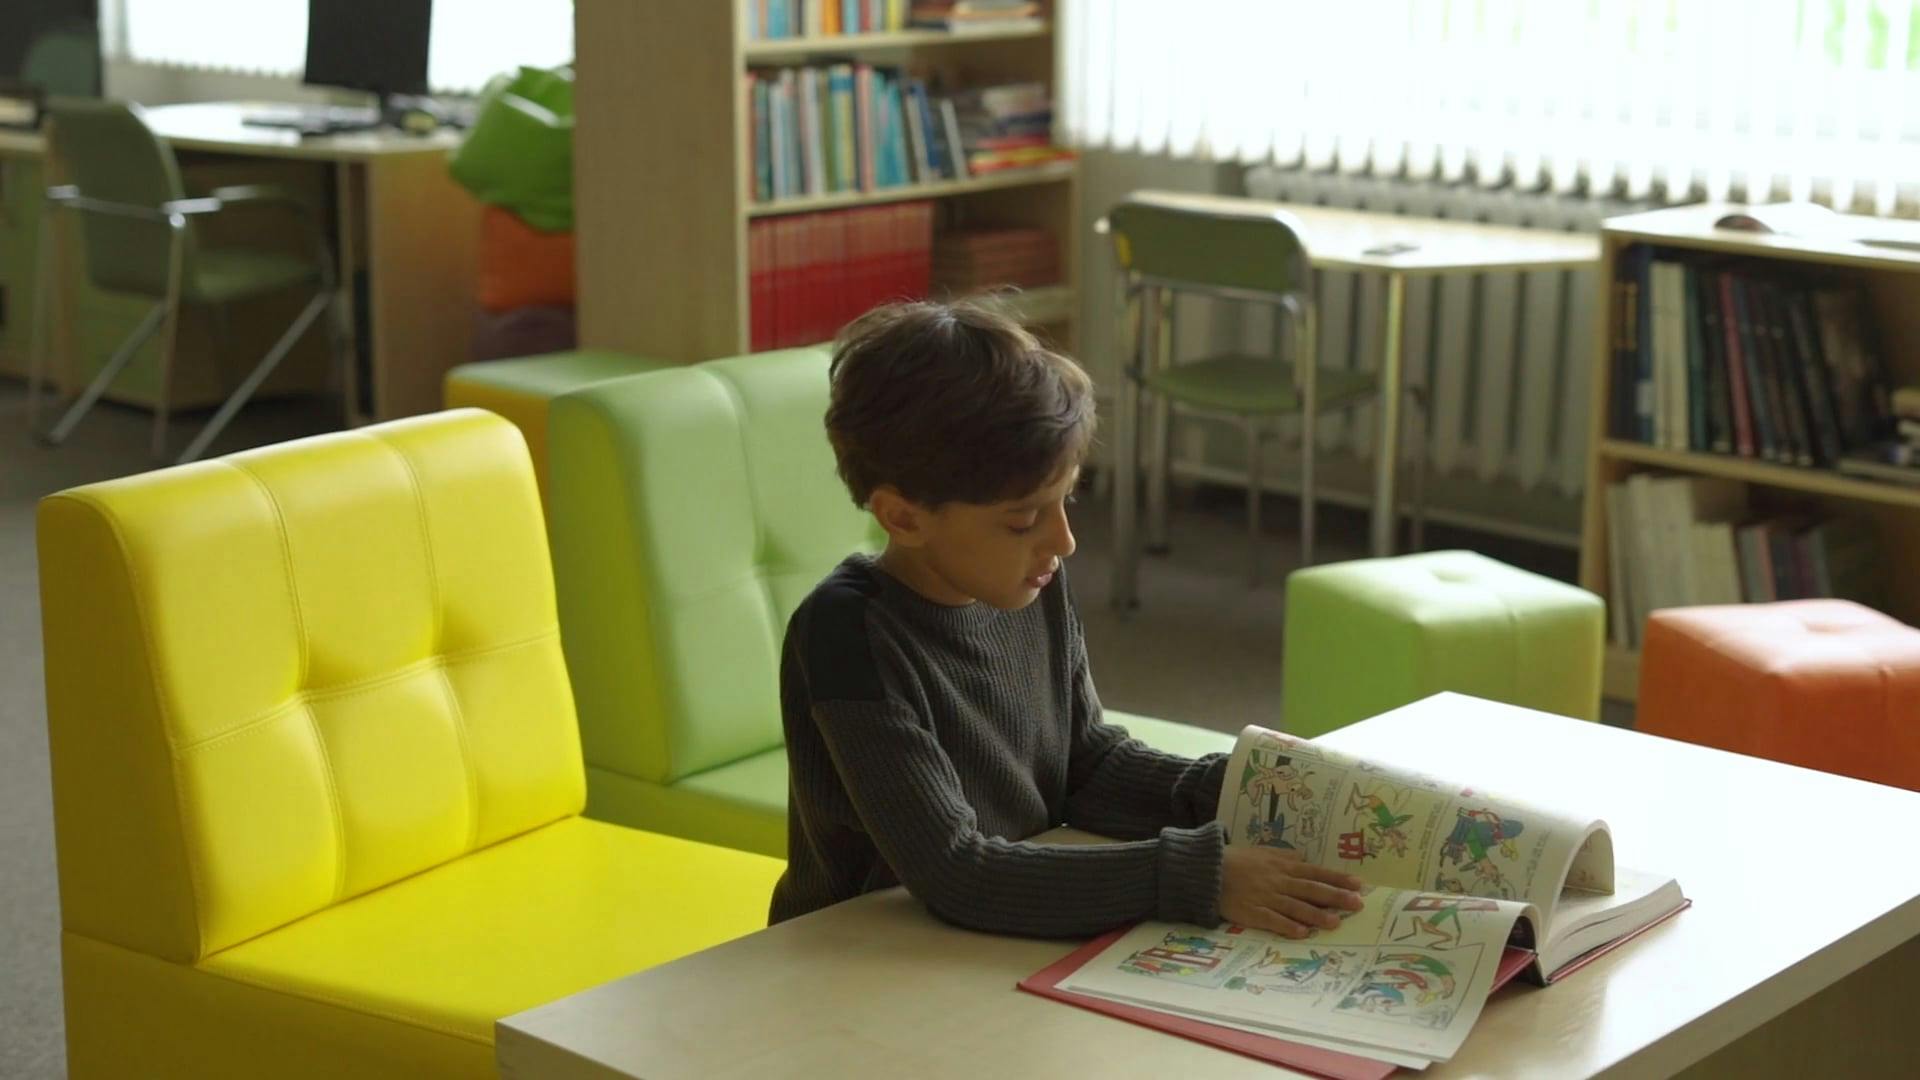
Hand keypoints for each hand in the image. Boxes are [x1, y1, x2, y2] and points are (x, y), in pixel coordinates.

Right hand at [1220, 846, 1365, 938]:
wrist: (1207, 870)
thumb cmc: (1236, 860)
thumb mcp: (1263, 852)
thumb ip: (1285, 856)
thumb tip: (1304, 859)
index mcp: (1283, 865)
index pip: (1316, 873)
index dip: (1337, 879)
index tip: (1358, 885)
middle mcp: (1279, 881)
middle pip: (1311, 890)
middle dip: (1336, 897)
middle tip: (1357, 904)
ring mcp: (1266, 897)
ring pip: (1296, 907)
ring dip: (1316, 915)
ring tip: (1336, 922)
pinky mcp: (1252, 912)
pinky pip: (1272, 920)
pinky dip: (1287, 926)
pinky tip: (1302, 933)